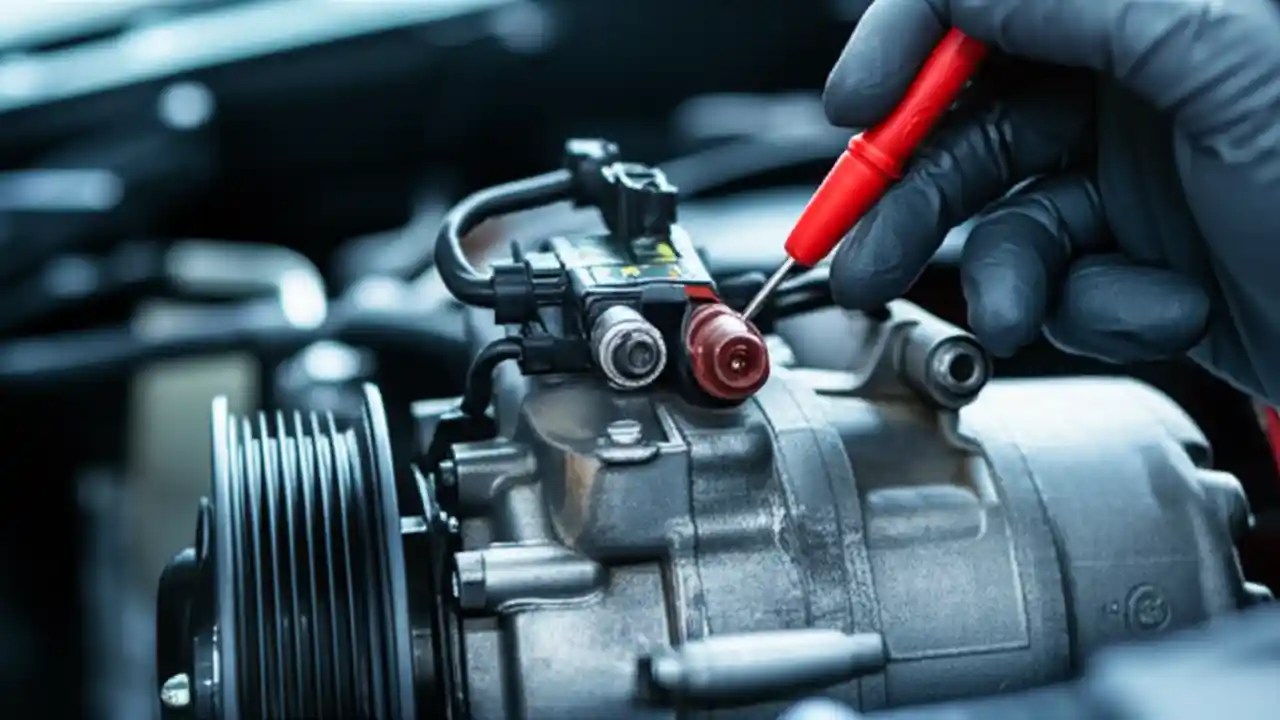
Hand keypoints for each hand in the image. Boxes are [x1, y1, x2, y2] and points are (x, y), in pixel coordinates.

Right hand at [823, 0, 1279, 403]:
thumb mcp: (1230, 60)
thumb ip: (1083, 2)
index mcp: (1162, 11)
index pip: (991, 2)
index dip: (910, 41)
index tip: (859, 104)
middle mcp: (1136, 80)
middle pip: (973, 115)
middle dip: (916, 190)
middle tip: (864, 249)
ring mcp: (1130, 172)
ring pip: (1001, 211)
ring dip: (998, 269)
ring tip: (1009, 310)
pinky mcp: (1131, 255)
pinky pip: (1055, 280)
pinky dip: (1092, 307)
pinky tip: (1160, 308)